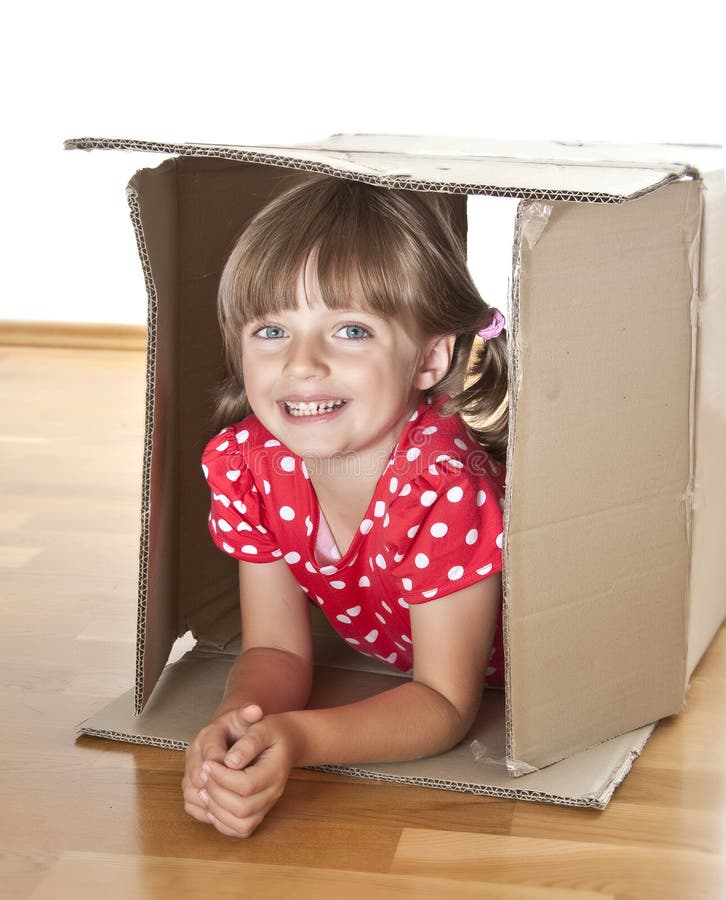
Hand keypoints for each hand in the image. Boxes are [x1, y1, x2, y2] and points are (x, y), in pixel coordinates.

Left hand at [191, 713, 301, 837]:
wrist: (287, 743)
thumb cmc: (272, 733)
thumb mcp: (263, 727)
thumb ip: (249, 742)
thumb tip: (230, 761)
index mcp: (276, 771)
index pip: (246, 785)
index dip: (222, 777)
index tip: (207, 763)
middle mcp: (273, 793)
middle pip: (242, 808)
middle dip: (216, 793)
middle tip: (203, 774)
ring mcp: (267, 806)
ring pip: (241, 824)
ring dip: (216, 810)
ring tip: (203, 790)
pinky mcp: (259, 813)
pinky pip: (240, 829)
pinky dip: (221, 822)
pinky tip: (211, 804)